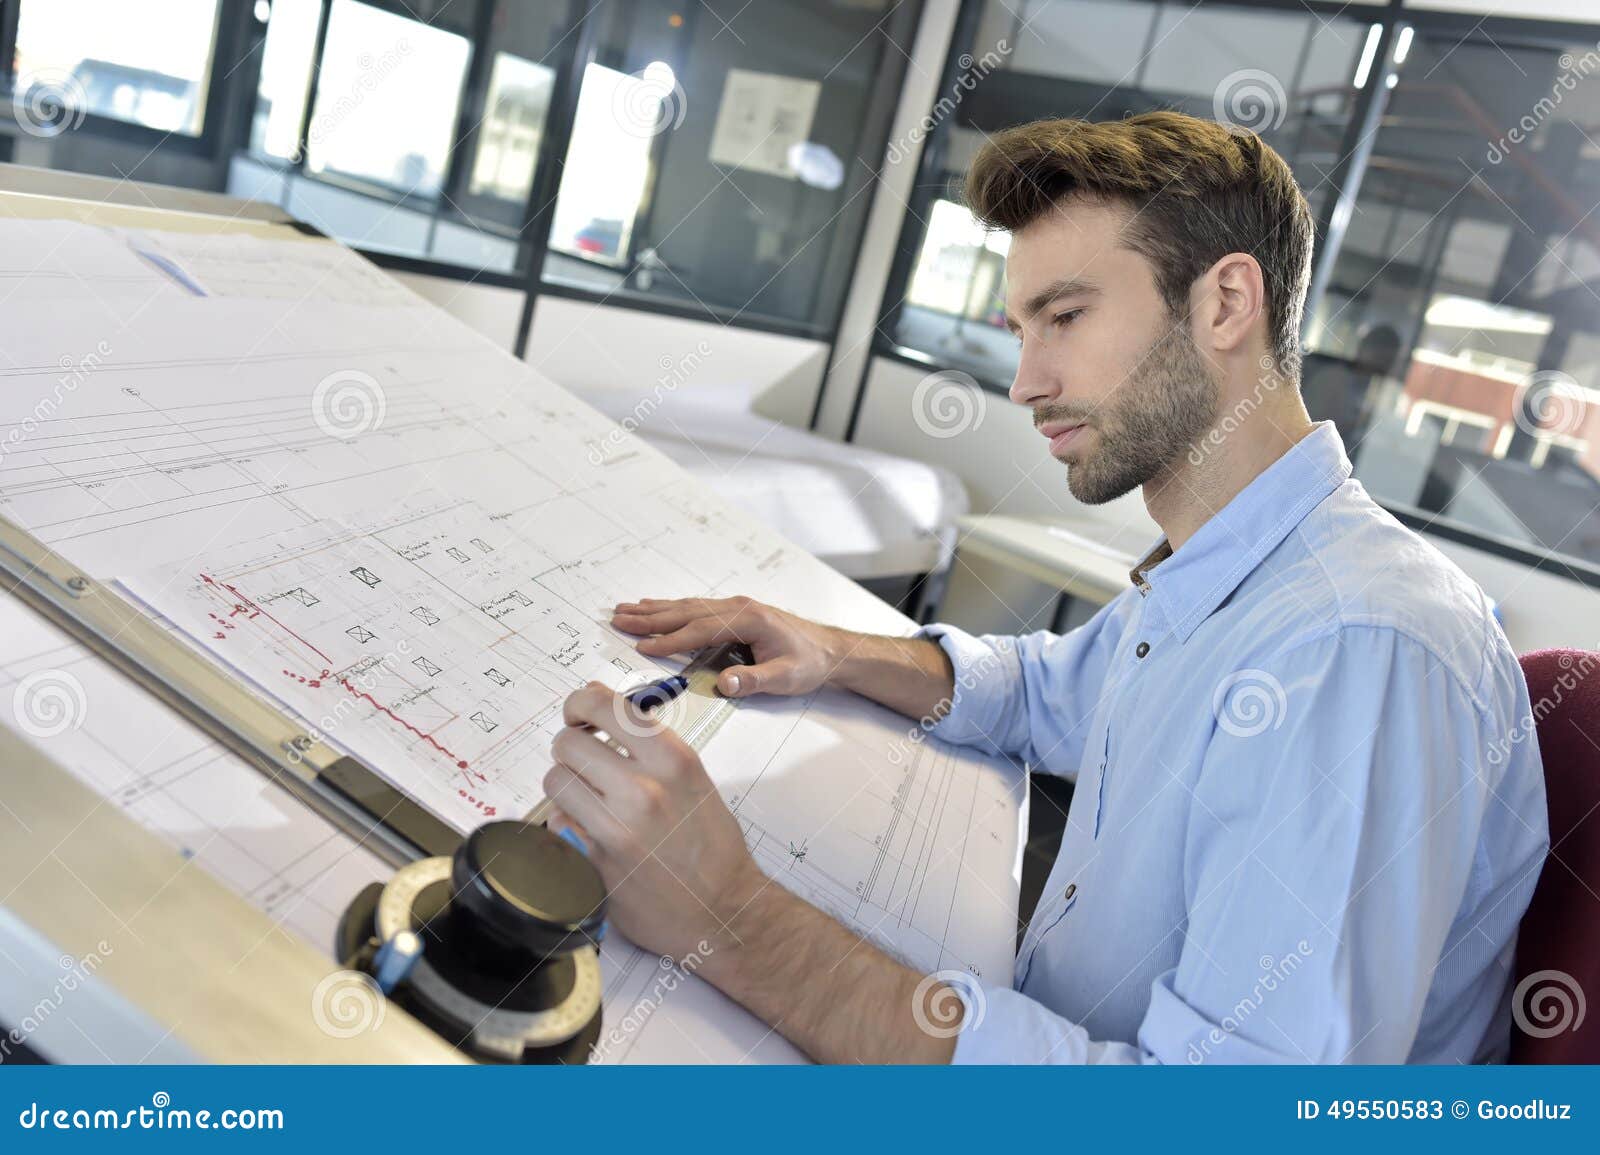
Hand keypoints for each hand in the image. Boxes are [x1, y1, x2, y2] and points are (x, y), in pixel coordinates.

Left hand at [542, 682, 764, 962]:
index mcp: (672, 760)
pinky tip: (590, 831)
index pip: (604, 706)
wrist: (722, 909)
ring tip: (585, 798)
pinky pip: (558, 823)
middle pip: (567, 744)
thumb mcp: (691, 778)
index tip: (578, 715)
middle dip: (569, 750)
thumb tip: (596, 703)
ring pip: (555, 781)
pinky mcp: (594, 863)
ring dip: (564, 787)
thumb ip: (646, 743)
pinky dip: (566, 823)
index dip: (579, 704)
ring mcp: (615, 828)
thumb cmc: (709, 843)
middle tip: (582, 762)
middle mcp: (642, 789)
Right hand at [610, 596, 837, 698]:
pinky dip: (671, 607)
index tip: (643, 647)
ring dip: (654, 609)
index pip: (700, 631)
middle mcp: (737, 607)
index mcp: (747, 620)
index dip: (670, 640)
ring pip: (687, 606)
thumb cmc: (809, 663)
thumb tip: (723, 683)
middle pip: (686, 611)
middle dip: (649, 617)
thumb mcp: (786, 677)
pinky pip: (695, 607)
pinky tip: (655, 607)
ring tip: (625, 610)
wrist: (829, 649)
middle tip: (617, 619)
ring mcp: (735, 606)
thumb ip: (754, 681)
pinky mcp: (734, 610)